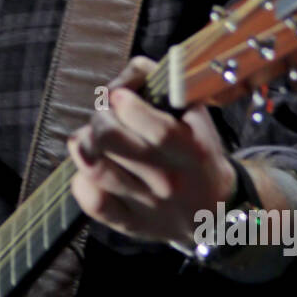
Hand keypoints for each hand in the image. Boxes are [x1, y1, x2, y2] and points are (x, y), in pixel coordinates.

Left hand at [67, 56, 236, 250]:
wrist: (215, 211)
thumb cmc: (198, 152)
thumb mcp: (196, 114)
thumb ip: (165, 83)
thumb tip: (129, 73)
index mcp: (190, 150)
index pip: (156, 129)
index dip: (127, 105)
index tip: (118, 96)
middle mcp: (168, 181)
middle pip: (113, 143)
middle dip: (99, 118)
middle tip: (103, 114)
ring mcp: (147, 205)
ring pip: (96, 170)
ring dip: (83, 145)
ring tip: (91, 138)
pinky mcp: (129, 223)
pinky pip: (92, 202)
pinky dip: (81, 179)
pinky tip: (91, 168)